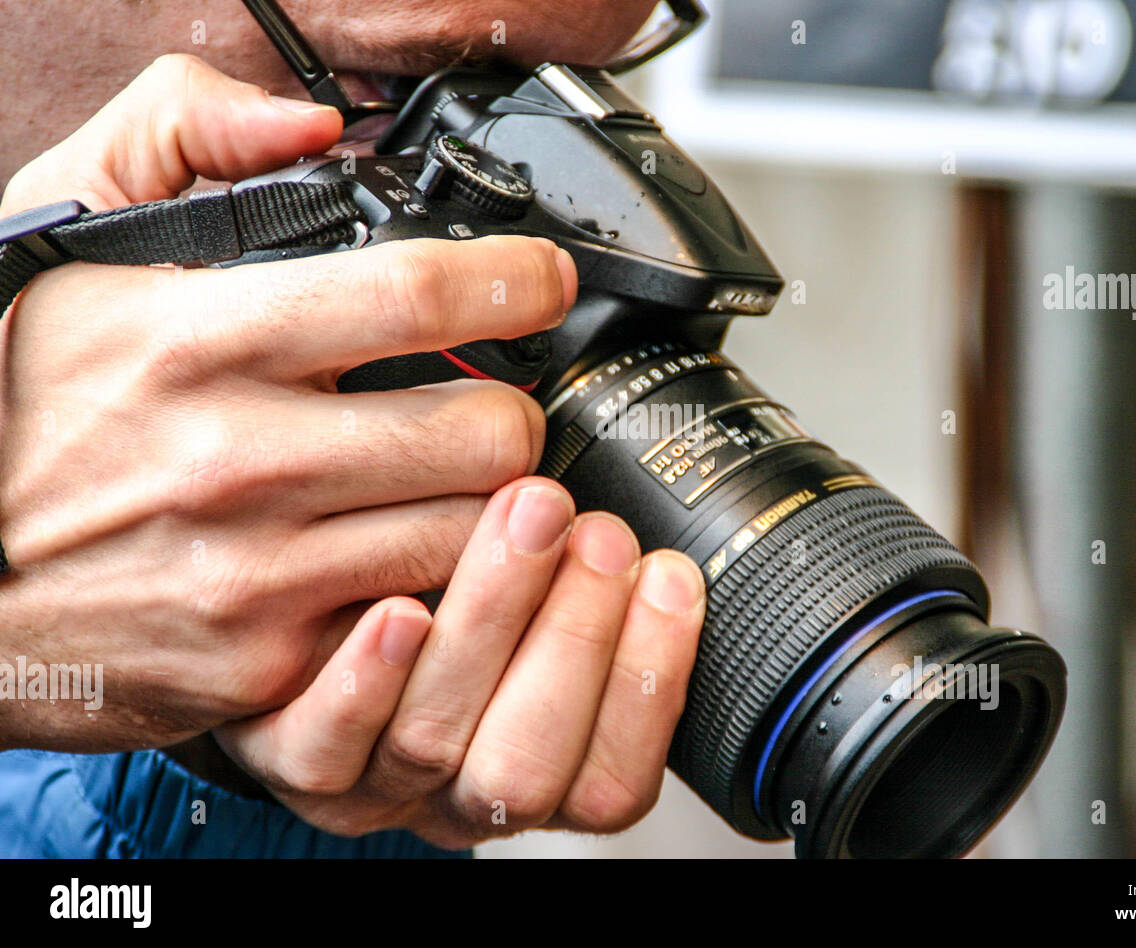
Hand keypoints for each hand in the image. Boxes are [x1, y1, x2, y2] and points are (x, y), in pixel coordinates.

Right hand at [0, 55, 575, 751]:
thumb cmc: (17, 405)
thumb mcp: (65, 237)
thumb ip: (181, 136)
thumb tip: (308, 129)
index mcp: (198, 340)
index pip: (413, 297)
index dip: (512, 283)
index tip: (541, 284)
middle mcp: (234, 462)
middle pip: (481, 436)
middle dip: (516, 413)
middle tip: (494, 406)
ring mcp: (254, 577)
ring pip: (469, 539)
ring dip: (490, 509)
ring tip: (456, 485)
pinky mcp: (265, 667)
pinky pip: (417, 624)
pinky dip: (438, 590)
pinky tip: (408, 558)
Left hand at [216, 476, 705, 845]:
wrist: (314, 625)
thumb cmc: (447, 607)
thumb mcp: (544, 605)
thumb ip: (586, 586)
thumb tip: (641, 520)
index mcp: (542, 777)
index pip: (611, 779)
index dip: (650, 682)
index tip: (665, 574)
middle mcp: (463, 796)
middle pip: (525, 767)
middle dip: (575, 638)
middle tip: (595, 532)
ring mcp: (376, 782)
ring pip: (434, 740)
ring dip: (491, 622)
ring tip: (523, 519)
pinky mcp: (290, 754)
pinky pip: (324, 751)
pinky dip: (369, 682)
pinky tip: (399, 610)